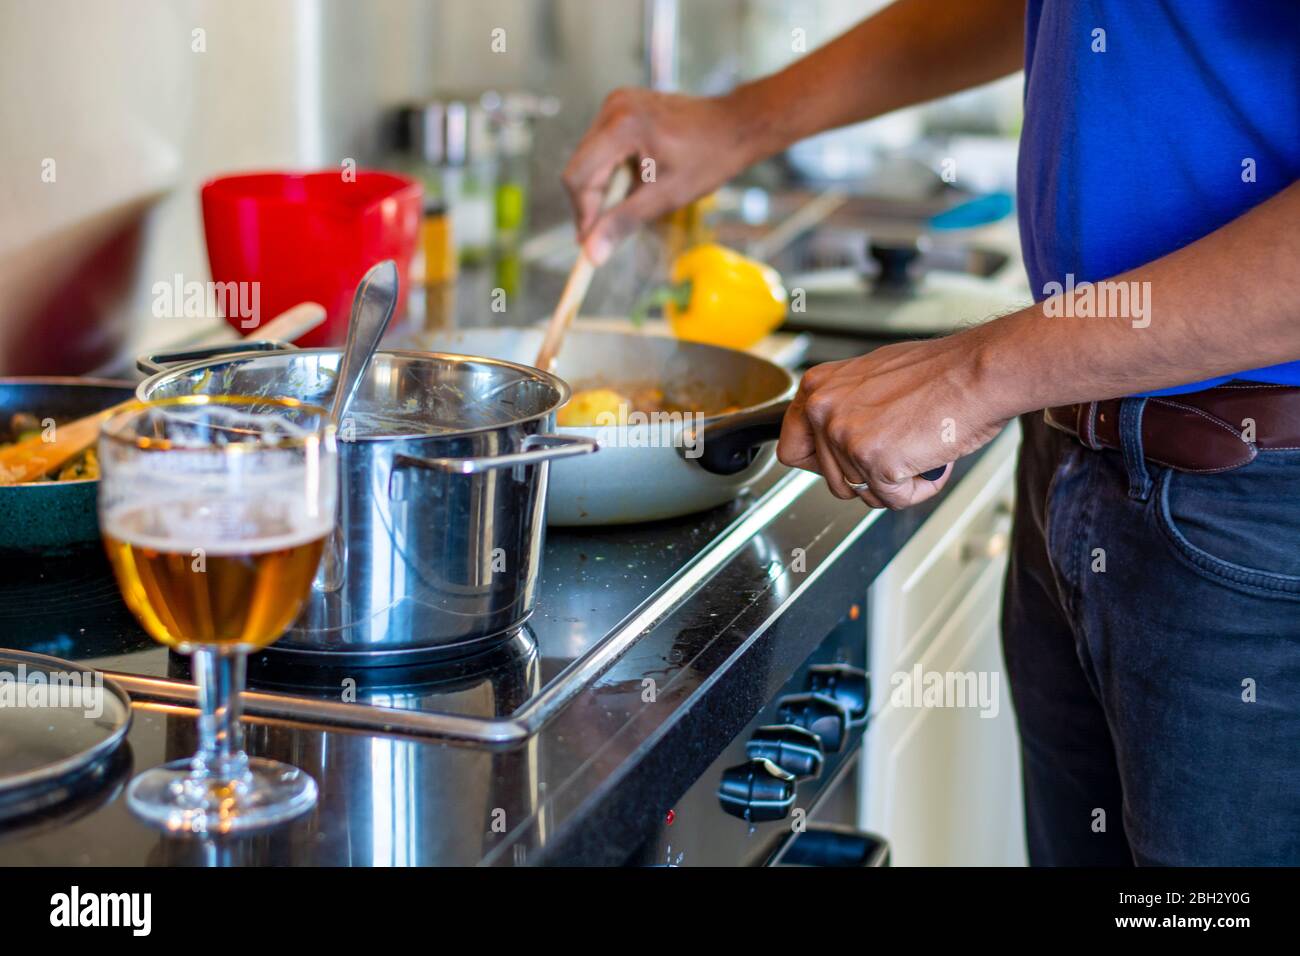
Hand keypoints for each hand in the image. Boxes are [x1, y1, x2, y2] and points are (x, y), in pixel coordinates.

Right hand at [562, 88, 759, 263]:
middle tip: (609, 230)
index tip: (591, 241)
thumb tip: (591, 254)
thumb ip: (623, 223)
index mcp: (622, 126)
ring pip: (588, 159)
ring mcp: (617, 103)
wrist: (735, 125)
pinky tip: (638, 178)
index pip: (577, 176)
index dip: (581, 213)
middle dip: (592, 202)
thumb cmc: (709, 159)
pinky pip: (602, 146)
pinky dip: (613, 170)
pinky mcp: (622, 106)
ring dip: (603, 187)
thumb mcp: (665, 197)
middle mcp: (613, 108)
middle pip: (579, 167)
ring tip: (635, 198)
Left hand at [777, 334, 1014, 508]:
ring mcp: (846, 436)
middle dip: (869, 476)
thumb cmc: (941, 372)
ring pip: (863, 494)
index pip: (791, 448)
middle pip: (832, 481)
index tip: (845, 464)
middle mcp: (823, 410)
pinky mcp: (874, 461)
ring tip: (920, 448)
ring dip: (895, 483)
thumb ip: (844, 407)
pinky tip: (932, 459)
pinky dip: (919, 489)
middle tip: (902, 450)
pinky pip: (892, 500)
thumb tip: (834, 437)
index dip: (821, 464)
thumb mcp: (872, 377)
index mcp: (818, 387)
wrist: (979, 372)